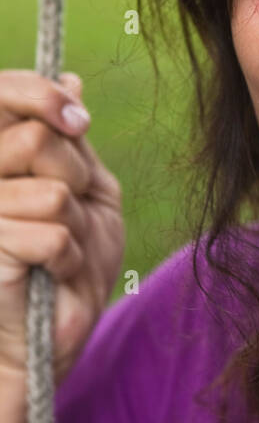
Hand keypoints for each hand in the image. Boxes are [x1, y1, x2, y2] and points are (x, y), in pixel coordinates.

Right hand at [0, 70, 123, 383]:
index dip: (40, 94)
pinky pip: (51, 232)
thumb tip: (70, 80)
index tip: (79, 120)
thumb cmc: (68, 269)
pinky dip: (67, 256)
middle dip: (72, 175)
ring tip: (58, 251)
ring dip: (73, 224)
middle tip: (70, 209)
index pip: (2, 92)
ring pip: (51, 191)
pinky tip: (51, 274)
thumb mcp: (86, 192)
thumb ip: (72, 141)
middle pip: (35, 139)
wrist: (46, 342)